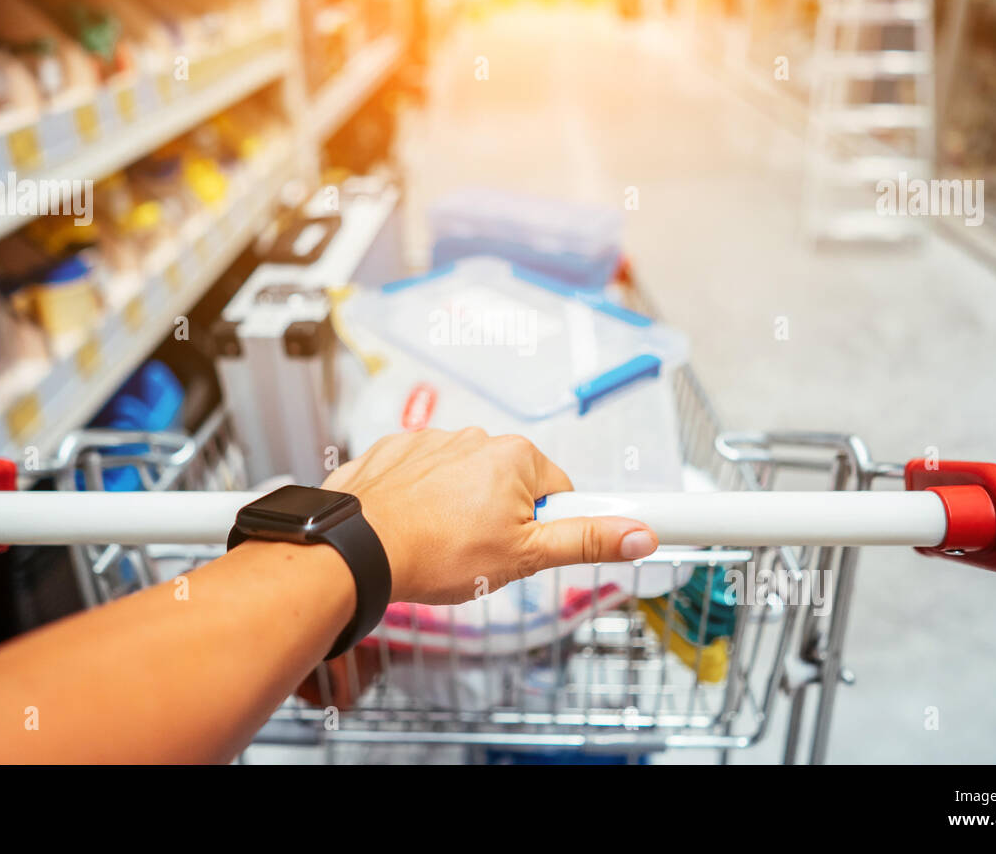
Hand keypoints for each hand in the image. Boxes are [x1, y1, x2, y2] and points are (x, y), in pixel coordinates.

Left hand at [323, 427, 657, 604]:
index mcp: (515, 456)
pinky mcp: (394, 451)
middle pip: (511, 485)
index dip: (549, 526)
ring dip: (460, 509)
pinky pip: (422, 476)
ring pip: (464, 482)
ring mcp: (431, 441)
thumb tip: (639, 533)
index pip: (560, 490)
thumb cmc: (436, 552)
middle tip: (483, 554)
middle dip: (503, 519)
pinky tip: (412, 527)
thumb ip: (585, 541)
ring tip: (441, 546)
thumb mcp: (524, 556)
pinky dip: (420, 499)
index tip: (532, 545)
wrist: (357, 549)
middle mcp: (474, 438)